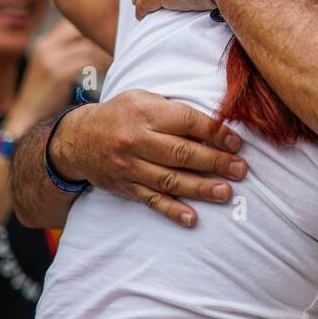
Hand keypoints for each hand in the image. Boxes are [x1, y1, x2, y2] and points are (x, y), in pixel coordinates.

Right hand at [9, 20, 111, 132]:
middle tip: (121, 45)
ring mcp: (50, 60)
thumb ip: (71, 52)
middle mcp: (46, 47)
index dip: (95, 26)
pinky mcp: (57, 74)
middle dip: (102, 38)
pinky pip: (87, 63)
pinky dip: (100, 66)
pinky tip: (109, 72)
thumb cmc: (48, 93)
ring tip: (117, 61)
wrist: (26, 117)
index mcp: (45, 43)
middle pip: (82, 31)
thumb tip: (102, 41)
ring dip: (105, 54)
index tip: (114, 33)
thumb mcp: (54, 66)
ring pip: (88, 48)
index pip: (73, 23)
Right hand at [50, 89, 245, 226]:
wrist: (77, 139)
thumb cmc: (122, 115)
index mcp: (146, 114)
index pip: (187, 122)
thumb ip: (175, 112)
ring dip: (200, 188)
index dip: (215, 133)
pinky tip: (192, 219)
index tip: (236, 143)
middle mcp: (136, 141)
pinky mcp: (126, 187)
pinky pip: (151, 201)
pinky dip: (172, 211)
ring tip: (225, 193)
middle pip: (181, 153)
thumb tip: (214, 129)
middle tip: (240, 170)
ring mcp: (130, 167)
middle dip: (215, 162)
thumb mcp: (145, 100)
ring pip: (170, 179)